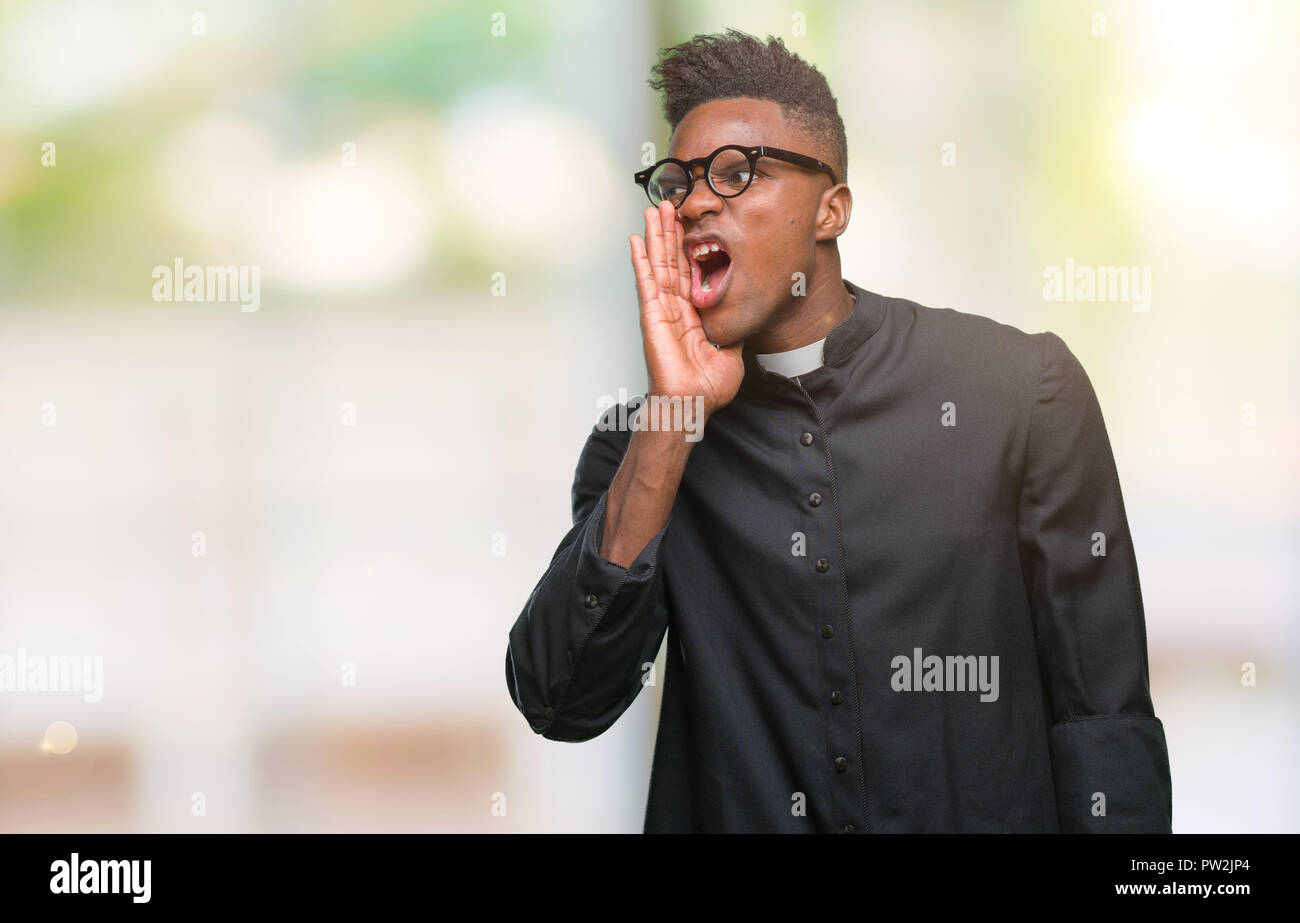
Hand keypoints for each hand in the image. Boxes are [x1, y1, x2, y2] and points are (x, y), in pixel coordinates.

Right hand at [629, 201, 744, 418]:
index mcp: (694, 314)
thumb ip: (735, 328)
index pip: (692, 272)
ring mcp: (662, 308)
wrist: (694, 402)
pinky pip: (646, 281)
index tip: (691, 224)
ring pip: (659, 263)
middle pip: (673, 260)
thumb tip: (746, 315)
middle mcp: (676, 307)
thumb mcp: (733, 350)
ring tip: (652, 209)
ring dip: (655, 235)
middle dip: (671, 231)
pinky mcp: (652, 314)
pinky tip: (634, 240)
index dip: (690, 247)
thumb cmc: (709, 385)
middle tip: (670, 203)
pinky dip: (639, 259)